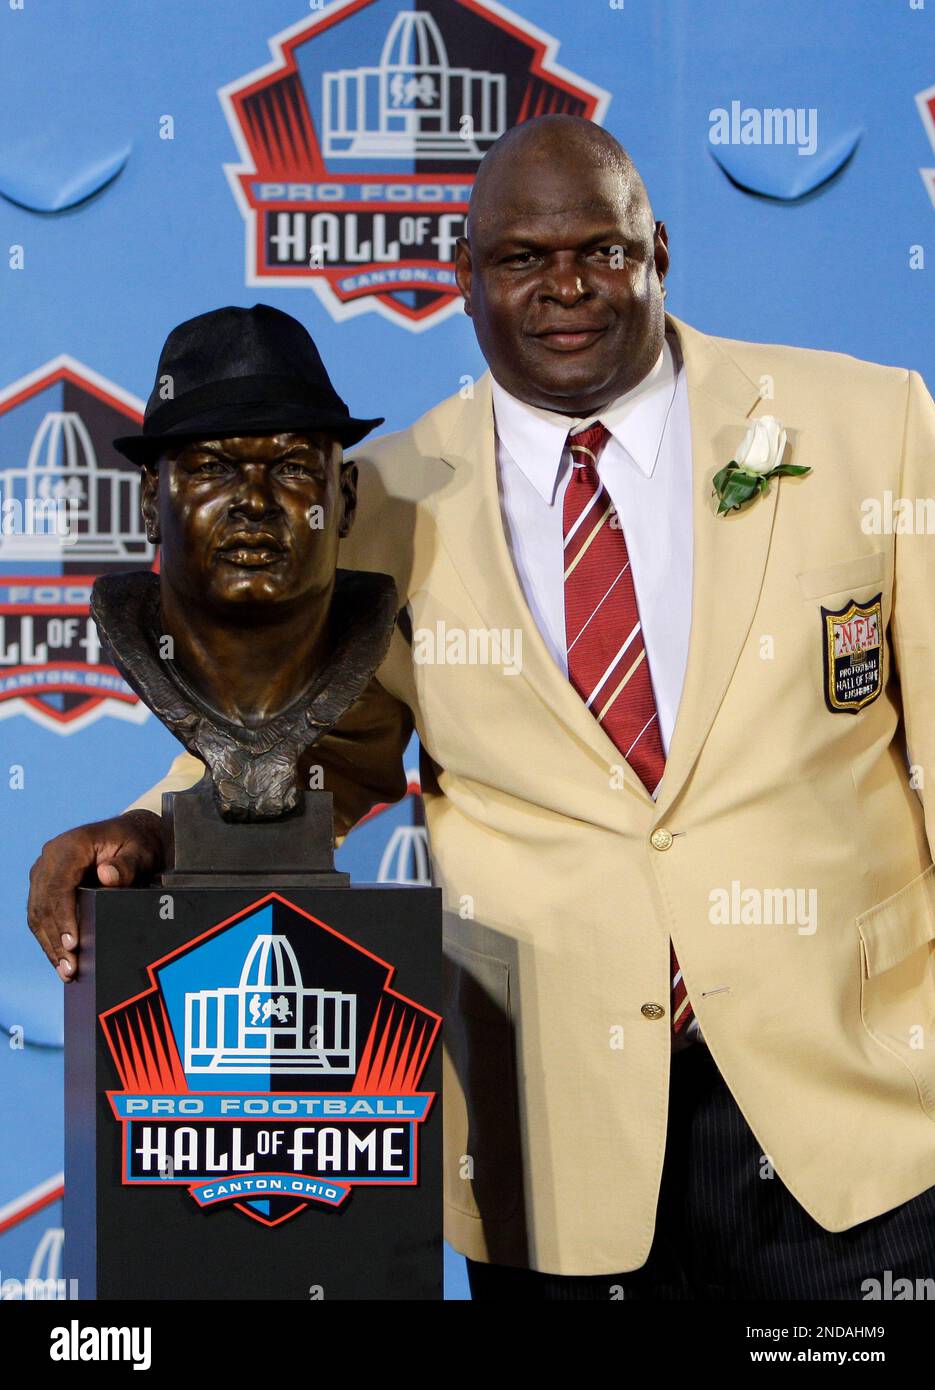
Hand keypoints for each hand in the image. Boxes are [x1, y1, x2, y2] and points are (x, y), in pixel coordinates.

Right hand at [27, 810, 163, 981]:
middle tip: (71, 969)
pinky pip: (41, 915)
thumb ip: (127, 864)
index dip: (64, 917)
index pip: (58, 886)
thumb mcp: (140, 851)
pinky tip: (60, 960)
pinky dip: (49, 938)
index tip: (73, 944)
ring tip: (66, 971)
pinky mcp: (45, 885)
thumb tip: (107, 876)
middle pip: (45, 904)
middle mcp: (50, 857)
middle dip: (56, 940)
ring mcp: (44, 871)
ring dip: (50, 945)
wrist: (130, 835)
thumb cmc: (136, 843)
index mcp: (70, 845)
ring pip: (38, 913)